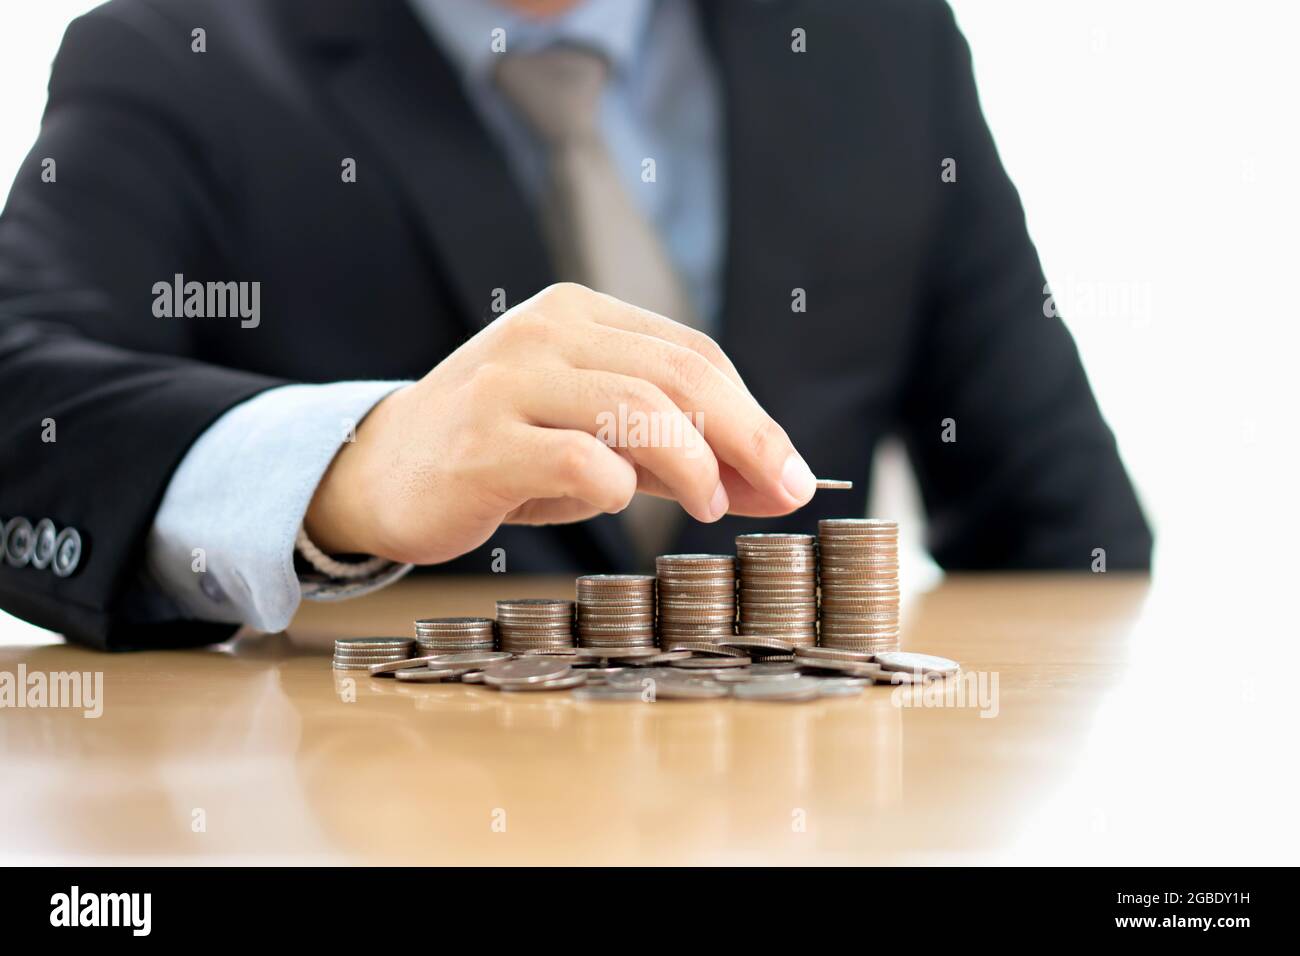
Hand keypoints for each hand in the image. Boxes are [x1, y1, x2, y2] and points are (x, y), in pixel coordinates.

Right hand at [304, 283, 818, 563]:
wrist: (378, 473)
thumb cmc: (501, 454)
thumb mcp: (592, 436)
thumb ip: (673, 449)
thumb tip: (770, 483)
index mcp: (578, 314)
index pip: (692, 354)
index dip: (753, 416)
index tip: (791, 473)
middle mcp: (546, 332)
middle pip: (681, 375)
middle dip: (749, 438)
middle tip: (785, 492)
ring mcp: (510, 382)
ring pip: (641, 408)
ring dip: (695, 464)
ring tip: (711, 505)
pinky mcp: (483, 442)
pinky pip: (581, 460)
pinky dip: (620, 488)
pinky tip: (618, 502)